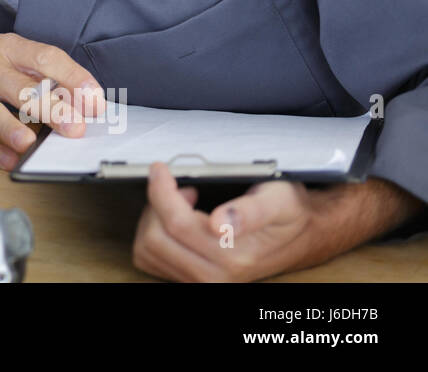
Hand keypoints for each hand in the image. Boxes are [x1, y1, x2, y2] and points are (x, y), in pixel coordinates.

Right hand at [0, 27, 105, 169]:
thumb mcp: (1, 46)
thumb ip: (36, 69)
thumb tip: (78, 98)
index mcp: (4, 46)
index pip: (45, 58)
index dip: (73, 78)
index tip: (95, 100)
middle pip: (21, 88)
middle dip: (51, 108)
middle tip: (75, 127)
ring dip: (11, 129)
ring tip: (29, 144)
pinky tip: (7, 160)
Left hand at [132, 161, 317, 281]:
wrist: (302, 236)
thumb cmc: (289, 214)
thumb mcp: (277, 200)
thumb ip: (249, 211)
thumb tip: (220, 222)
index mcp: (234, 256)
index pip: (176, 223)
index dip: (161, 190)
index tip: (161, 170)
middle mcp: (216, 276)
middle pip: (154, 237)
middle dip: (159, 204)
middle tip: (179, 186)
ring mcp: (202, 280)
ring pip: (148, 250)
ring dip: (156, 220)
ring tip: (182, 204)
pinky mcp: (191, 279)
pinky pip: (152, 259)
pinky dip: (156, 234)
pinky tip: (179, 221)